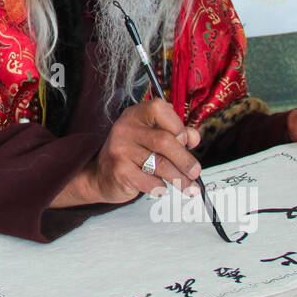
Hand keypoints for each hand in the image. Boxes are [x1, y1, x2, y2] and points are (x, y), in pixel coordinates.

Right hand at [56, 99, 201, 206]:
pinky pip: (151, 181)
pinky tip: (160, 187)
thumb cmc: (131, 154)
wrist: (100, 175)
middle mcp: (125, 128)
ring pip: (161, 164)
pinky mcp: (120, 171)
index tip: (187, 141)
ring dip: (180, 178)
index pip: (160, 109)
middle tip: (195, 171)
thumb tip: (193, 138)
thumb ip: (174, 133)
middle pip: (164, 140)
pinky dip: (160, 187)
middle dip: (185, 159)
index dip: (177, 125)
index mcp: (136, 115)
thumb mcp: (150, 137)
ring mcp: (120, 149)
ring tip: (190, 186)